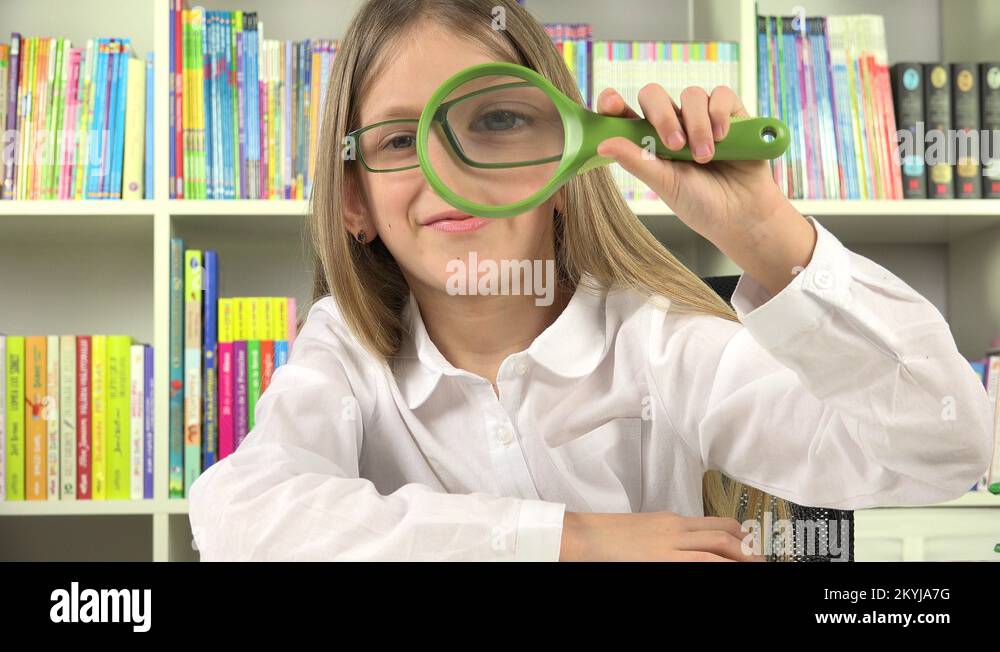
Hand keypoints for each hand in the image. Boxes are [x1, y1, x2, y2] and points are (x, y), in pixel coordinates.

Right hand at [558, 510, 765, 561]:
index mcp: (673, 521)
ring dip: (740, 559)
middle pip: (725, 534)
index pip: (718, 524)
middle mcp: (675, 529)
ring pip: (718, 547)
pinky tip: (724, 573)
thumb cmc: (609, 537)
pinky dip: (717, 566)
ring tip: (753, 569)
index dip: (741, 537)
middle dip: (749, 550)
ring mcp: (669, 544)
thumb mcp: (646, 531)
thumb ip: (669, 536)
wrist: (585, 536)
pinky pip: (699, 562)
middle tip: (761, 562)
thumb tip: (690, 549)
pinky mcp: (660, 558)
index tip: (751, 550)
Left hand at [595, 84, 787, 245]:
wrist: (744, 216)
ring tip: (705, 157)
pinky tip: (723, 138)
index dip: (613, 103)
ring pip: (691, 95)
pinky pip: (720, 95)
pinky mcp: (731, 115)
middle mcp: (673, 125)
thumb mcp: (665, 185)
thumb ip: (637, 161)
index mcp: (649, 142)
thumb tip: (602, 144)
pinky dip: (719, 114)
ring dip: (697, 125)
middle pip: (654, 96)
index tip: (611, 102)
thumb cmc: (701, 204)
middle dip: (662, 115)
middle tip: (675, 145)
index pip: (625, 114)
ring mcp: (701, 118)